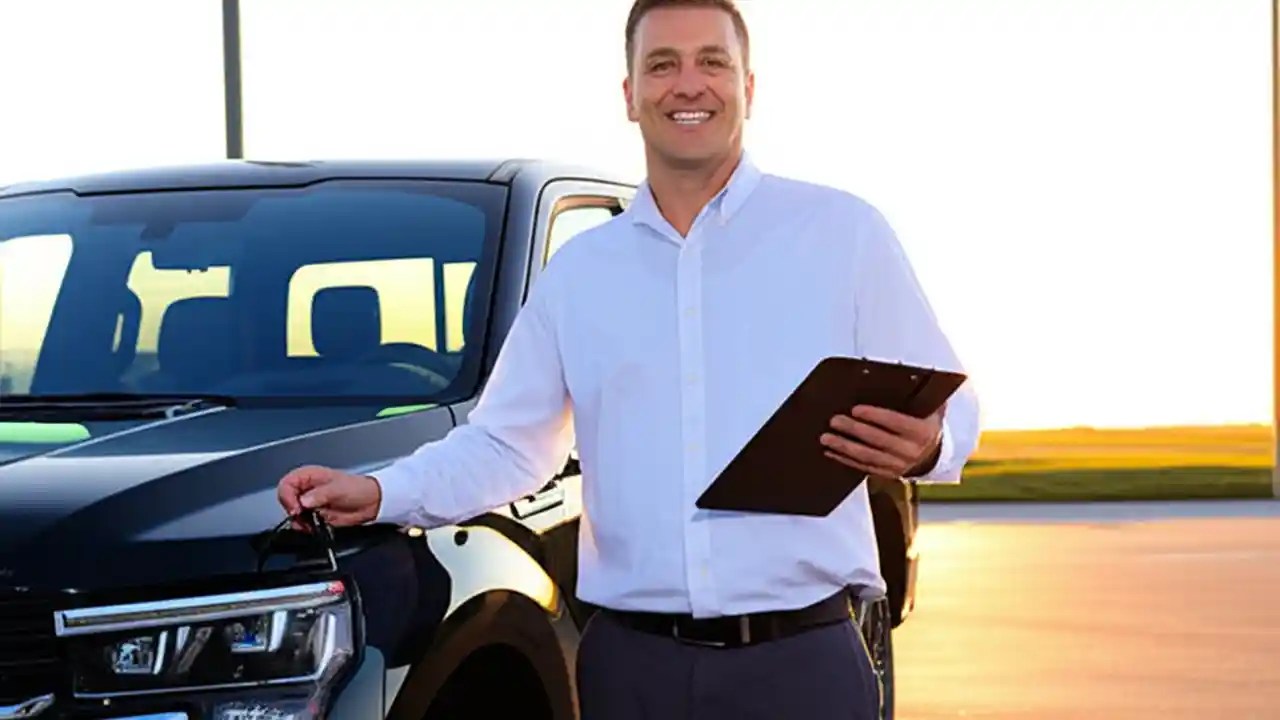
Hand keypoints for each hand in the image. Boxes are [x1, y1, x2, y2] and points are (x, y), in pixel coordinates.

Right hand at [277, 465, 381, 528]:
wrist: (370, 503)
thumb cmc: (357, 488)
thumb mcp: (338, 489)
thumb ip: (319, 495)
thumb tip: (304, 501)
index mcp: (309, 475)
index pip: (287, 484)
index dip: (287, 496)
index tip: (296, 508)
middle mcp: (306, 488)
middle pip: (286, 499)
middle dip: (292, 509)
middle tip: (303, 515)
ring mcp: (309, 503)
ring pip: (292, 513)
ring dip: (298, 520)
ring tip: (311, 521)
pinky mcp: (314, 515)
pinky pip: (301, 523)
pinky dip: (304, 527)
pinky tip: (313, 526)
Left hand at [820, 405, 942, 477]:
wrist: (932, 454)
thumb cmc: (925, 425)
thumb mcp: (931, 409)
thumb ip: (921, 395)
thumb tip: (908, 375)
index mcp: (922, 432)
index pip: (896, 422)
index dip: (875, 415)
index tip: (856, 409)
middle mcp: (910, 450)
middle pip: (877, 439)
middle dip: (854, 429)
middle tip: (835, 420)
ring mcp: (898, 465)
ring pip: (867, 456)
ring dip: (845, 447)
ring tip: (827, 438)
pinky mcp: (886, 473)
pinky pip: (863, 467)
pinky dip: (845, 460)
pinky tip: (831, 452)